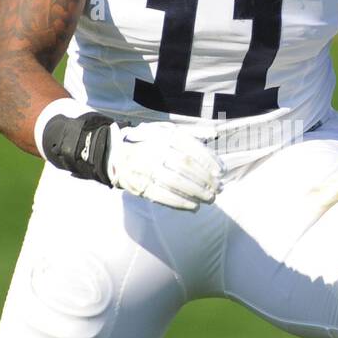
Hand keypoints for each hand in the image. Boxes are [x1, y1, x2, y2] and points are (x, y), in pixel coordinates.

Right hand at [106, 121, 221, 210]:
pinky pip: (163, 196)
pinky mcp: (140, 185)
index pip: (191, 147)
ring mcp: (146, 168)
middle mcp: (154, 150)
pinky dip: (181, 203)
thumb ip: (189, 135)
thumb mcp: (165, 131)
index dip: (209, 160)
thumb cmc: (148, 143)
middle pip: (186, 165)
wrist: (116, 155)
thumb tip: (213, 139)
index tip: (221, 171)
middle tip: (219, 188)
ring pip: (176, 182)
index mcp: (163, 136)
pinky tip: (194, 207)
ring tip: (210, 199)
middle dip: (206, 179)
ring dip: (197, 193)